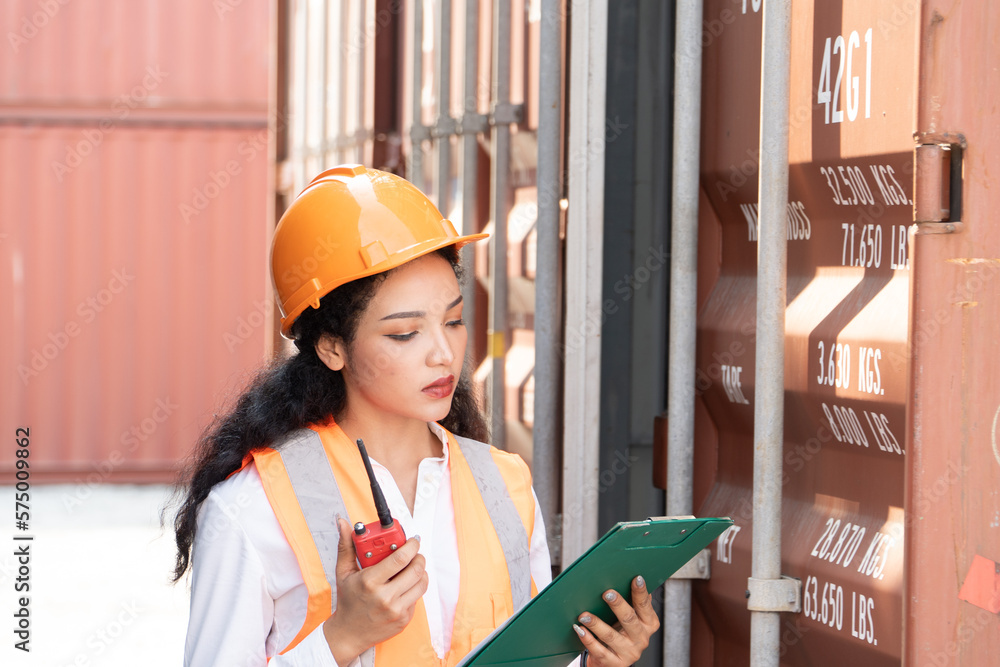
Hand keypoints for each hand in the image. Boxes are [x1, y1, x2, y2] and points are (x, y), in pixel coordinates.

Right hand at [322, 518, 427, 663]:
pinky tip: (404, 585)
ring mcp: (396, 610)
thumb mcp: (343, 573)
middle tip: (415, 552)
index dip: (411, 545)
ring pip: (421, 583)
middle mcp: (385, 597)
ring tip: (412, 567)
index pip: (400, 558)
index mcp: (370, 582)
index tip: (413, 539)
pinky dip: (414, 587)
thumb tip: (344, 523)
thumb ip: (346, 546)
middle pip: (415, 569)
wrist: (349, 634)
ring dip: (420, 571)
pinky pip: (418, 597)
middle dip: (419, 556)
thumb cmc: (347, 600)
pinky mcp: (404, 619)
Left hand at [573, 576, 659, 666]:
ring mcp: (629, 653)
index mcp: (648, 624)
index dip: (641, 592)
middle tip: (606, 593)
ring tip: (583, 615)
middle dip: (618, 605)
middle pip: (629, 620)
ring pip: (611, 636)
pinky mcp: (614, 663)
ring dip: (596, 624)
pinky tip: (580, 630)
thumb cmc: (621, 632)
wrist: (614, 661)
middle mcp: (641, 639)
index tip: (636, 578)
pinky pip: (599, 651)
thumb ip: (633, 603)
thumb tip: (631, 578)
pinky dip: (588, 640)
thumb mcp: (631, 619)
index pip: (644, 606)